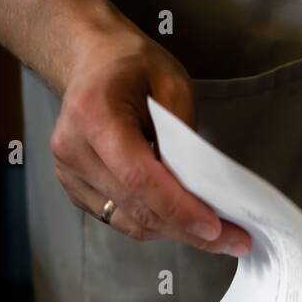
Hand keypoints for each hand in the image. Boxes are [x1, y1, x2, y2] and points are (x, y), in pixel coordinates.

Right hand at [50, 22, 251, 255]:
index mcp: (94, 114)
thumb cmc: (132, 66)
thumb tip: (201, 190)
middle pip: (136, 207)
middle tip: (232, 240)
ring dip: (173, 231)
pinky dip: (153, 224)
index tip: (215, 228)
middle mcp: (73, 148)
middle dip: (187, 228)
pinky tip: (180, 220)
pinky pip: (119, 218)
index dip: (178, 208)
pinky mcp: (74, 188)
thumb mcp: (172, 83)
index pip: (139, 177)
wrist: (90, 61)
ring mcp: (69, 172)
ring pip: (129, 221)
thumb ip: (184, 136)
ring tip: (212, 235)